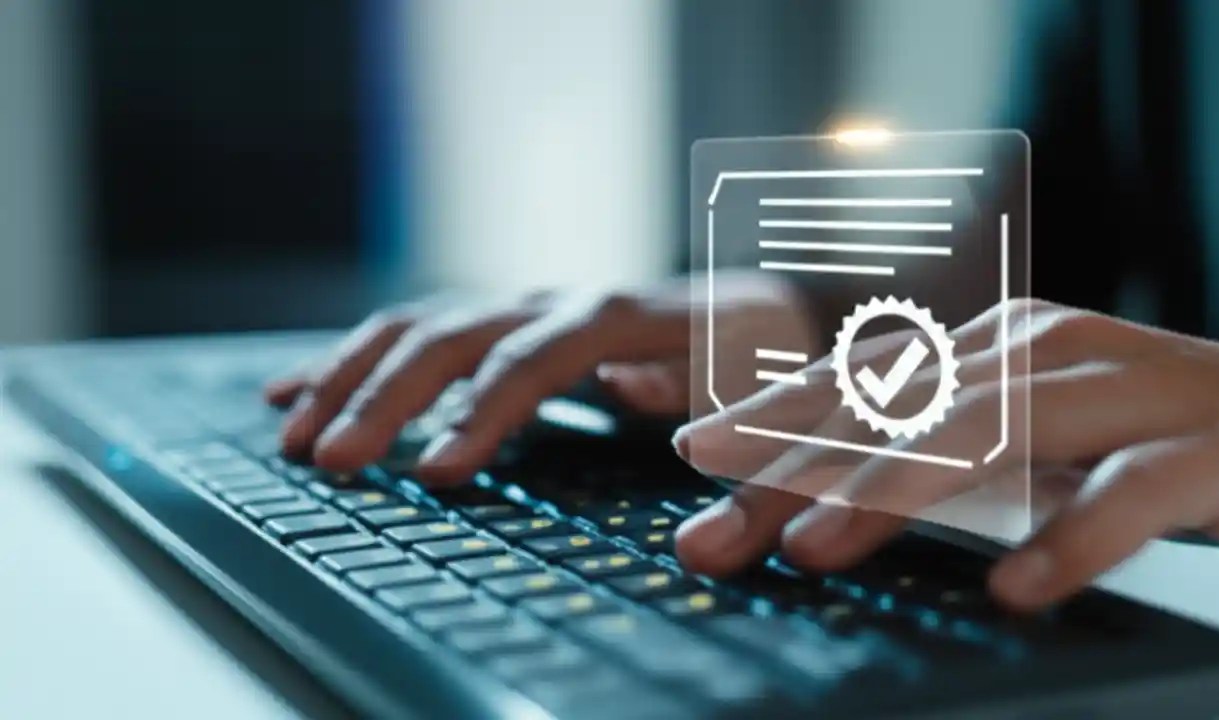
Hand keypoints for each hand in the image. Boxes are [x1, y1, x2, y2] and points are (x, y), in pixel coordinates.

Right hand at [264, 272, 817, 483]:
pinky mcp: (502, 324)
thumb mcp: (750, 383)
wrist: (756, 307)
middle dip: (386, 398)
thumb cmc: (756, 357)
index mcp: (617, 315)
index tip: (437, 475)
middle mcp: (556, 300)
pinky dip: (351, 362)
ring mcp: (523, 307)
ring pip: (417, 327)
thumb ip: (706, 402)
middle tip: (331, 462)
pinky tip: (294, 389)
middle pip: (453, 336)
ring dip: (350, 378)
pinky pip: (413, 334)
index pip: (534, 358)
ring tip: (293, 435)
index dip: (481, 412)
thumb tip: (641, 403)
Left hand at [672, 299, 1218, 610]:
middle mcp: (1047, 349)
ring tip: (817, 550)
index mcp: (998, 343)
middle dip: (796, 469)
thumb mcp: (1029, 437)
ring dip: (893, 493)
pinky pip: (1128, 494)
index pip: (864, 377)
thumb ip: (941, 453)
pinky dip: (1069, 539)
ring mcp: (1127, 391)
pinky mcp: (1206, 449)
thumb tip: (822, 500)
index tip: (689, 452)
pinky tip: (1014, 589)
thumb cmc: (1152, 439)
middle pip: (900, 408)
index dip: (773, 410)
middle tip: (717, 534)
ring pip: (991, 434)